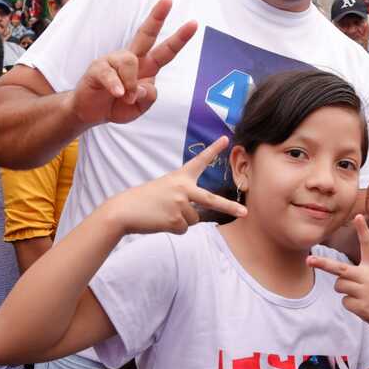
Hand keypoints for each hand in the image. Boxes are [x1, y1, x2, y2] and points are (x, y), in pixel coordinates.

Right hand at [70, 0, 195, 126]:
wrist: (90, 112)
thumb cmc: (117, 105)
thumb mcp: (140, 107)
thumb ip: (148, 97)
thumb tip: (141, 87)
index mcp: (146, 67)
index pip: (166, 51)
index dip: (180, 38)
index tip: (194, 23)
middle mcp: (131, 59)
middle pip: (146, 34)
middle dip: (157, 16)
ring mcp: (113, 61)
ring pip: (130, 62)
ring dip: (130, 84)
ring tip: (125, 97)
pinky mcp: (97, 68)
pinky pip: (110, 73)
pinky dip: (116, 86)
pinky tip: (117, 93)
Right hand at [106, 136, 245, 234]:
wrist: (123, 210)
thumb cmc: (144, 200)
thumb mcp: (165, 189)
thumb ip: (183, 197)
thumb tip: (197, 217)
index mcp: (180, 177)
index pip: (200, 161)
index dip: (213, 149)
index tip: (226, 139)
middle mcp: (183, 188)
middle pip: (212, 200)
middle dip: (230, 207)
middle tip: (244, 212)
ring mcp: (180, 204)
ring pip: (193, 220)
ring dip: (181, 221)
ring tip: (163, 213)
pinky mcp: (175, 220)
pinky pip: (183, 229)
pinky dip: (173, 228)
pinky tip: (160, 221)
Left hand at [308, 215, 368, 335]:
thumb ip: (361, 274)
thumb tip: (338, 281)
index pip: (368, 244)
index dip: (363, 230)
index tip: (358, 216)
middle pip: (339, 268)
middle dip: (322, 264)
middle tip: (309, 260)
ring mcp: (365, 291)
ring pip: (339, 285)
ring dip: (344, 290)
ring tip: (362, 294)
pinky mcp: (362, 306)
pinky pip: (344, 302)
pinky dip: (351, 304)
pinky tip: (365, 306)